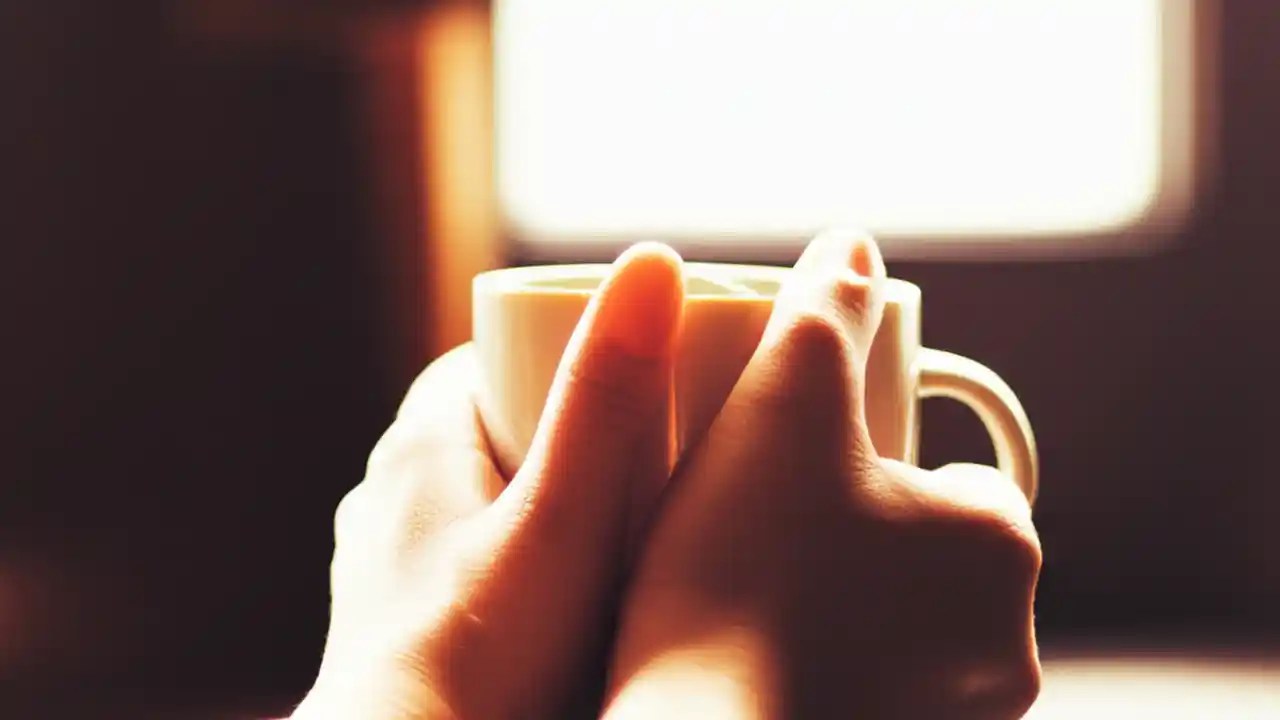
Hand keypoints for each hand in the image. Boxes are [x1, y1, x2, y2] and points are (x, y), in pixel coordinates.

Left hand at [293, 245, 683, 718]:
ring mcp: (387, 561)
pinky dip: (513, 559)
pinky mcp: (400, 623)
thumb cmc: (479, 657)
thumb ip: (606, 394)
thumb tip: (651, 263)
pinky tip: (561, 598)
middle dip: (562, 426)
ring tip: (618, 527)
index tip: (633, 368)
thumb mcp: (564, 515)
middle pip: (490, 423)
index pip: (490, 353)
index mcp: (420, 442)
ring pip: (476, 496)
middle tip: (647, 451)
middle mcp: (390, 493)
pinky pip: (464, 560)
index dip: (564, 348)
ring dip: (538, 498)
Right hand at [603, 231, 1041, 719]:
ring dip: (848, 606)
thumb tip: (852, 241)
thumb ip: (826, 304)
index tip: (805, 475)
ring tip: (753, 594)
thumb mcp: (786, 397)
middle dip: (861, 534)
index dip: (873, 466)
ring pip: (902, 632)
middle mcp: (1007, 648)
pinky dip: (833, 671)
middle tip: (768, 525)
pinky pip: (877, 694)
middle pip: (926, 557)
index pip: (953, 482)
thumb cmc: (743, 566)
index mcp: (1001, 547)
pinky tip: (762, 663)